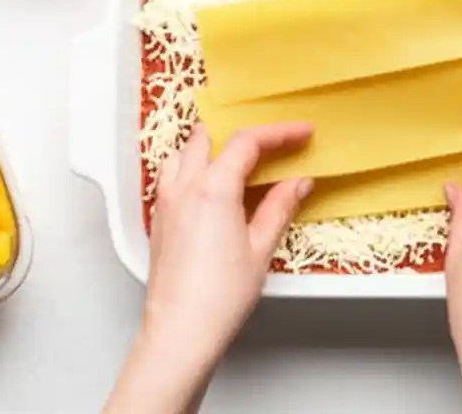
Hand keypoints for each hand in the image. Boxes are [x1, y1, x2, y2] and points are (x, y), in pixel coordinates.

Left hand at [105, 122, 313, 413]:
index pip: (247, 141)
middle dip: (243, 135)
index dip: (279, 132)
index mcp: (213, 188)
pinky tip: (212, 187)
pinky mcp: (159, 219)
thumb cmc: (219, 297)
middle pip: (210, 137)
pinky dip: (193, 167)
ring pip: (184, 152)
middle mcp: (184, 187)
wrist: (180, 330)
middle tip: (274, 145)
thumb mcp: (261, 248)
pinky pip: (172, 175)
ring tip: (240, 160)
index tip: (302, 133)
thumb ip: (280, 207)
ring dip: (211, 147)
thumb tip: (298, 182)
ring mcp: (167, 202)